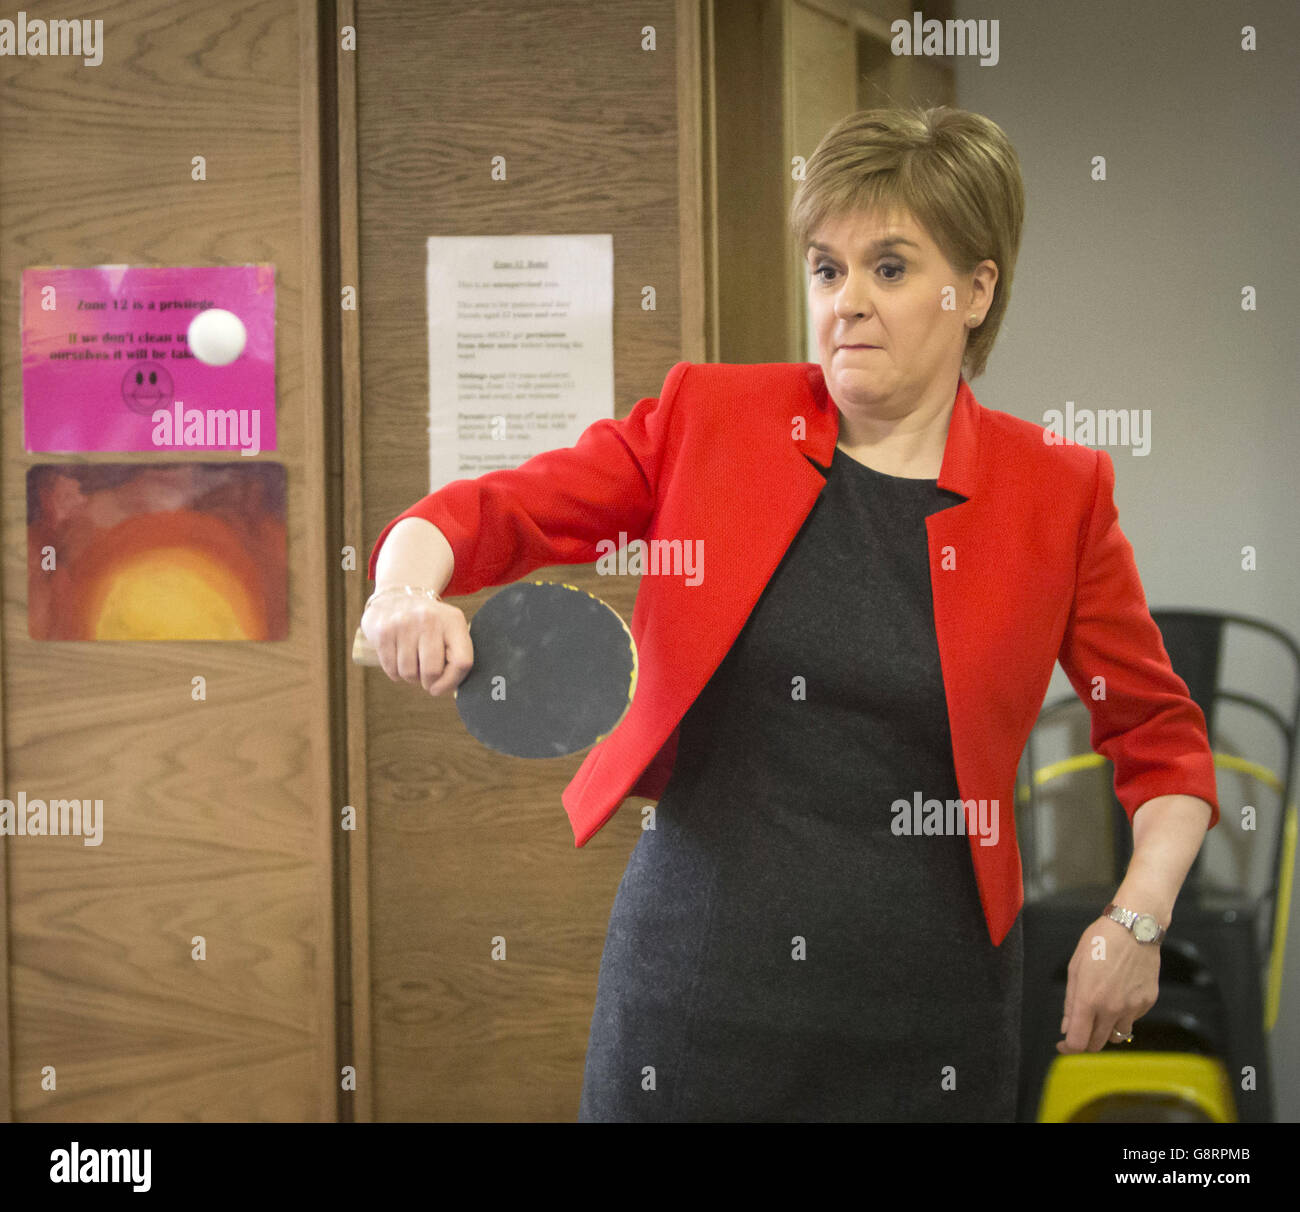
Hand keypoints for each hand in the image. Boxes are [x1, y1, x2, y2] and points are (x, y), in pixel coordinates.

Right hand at [361, 590, 472, 695]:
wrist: (399, 594)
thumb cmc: (430, 623)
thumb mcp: (450, 630)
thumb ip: (456, 656)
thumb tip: (446, 689)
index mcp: (453, 620)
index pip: (461, 662)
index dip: (451, 683)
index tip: (440, 688)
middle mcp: (429, 619)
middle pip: (432, 671)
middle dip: (428, 682)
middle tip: (424, 676)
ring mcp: (404, 623)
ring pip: (409, 673)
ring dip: (410, 677)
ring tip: (412, 663)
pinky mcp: (383, 630)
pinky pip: (391, 669)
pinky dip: (394, 672)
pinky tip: (398, 660)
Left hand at [1057, 915, 1159, 1052]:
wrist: (1134, 929)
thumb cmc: (1100, 942)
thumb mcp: (1075, 967)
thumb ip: (1071, 1001)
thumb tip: (1067, 1027)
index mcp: (1090, 1000)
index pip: (1079, 1041)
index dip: (1068, 1047)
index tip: (1063, 1044)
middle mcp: (1113, 1009)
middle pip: (1097, 1044)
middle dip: (1085, 1040)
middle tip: (1080, 1027)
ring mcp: (1133, 1008)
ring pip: (1117, 1036)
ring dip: (1105, 1030)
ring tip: (1100, 1009)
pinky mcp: (1147, 1003)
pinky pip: (1132, 1020)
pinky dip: (1122, 1015)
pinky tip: (1118, 994)